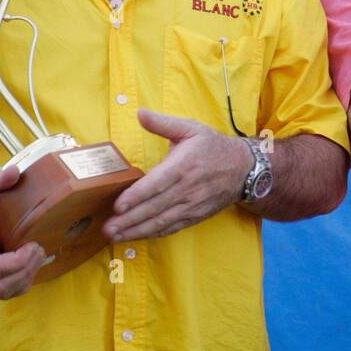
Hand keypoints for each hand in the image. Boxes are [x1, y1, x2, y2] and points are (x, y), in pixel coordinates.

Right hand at [0, 166, 46, 299]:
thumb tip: (15, 172)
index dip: (17, 263)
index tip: (34, 245)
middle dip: (25, 272)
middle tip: (39, 249)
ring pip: (2, 292)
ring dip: (25, 279)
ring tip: (37, 255)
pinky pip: (4, 288)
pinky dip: (22, 280)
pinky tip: (31, 261)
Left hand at [101, 109, 251, 241]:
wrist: (243, 168)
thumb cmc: (213, 146)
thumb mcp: (191, 128)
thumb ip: (163, 123)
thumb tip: (140, 113)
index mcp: (183, 165)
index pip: (156, 184)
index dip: (137, 196)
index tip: (118, 205)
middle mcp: (187, 188)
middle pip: (155, 207)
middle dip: (130, 219)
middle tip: (107, 228)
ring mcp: (192, 205)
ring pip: (161, 221)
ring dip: (137, 231)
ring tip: (115, 236)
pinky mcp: (195, 216)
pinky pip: (172, 227)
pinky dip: (153, 234)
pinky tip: (136, 237)